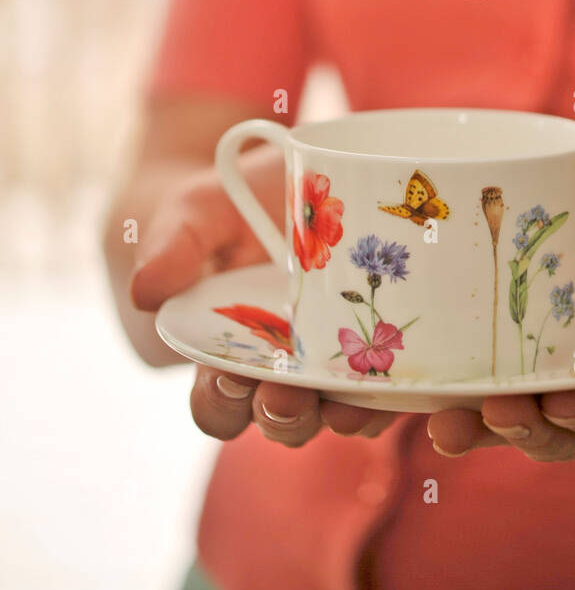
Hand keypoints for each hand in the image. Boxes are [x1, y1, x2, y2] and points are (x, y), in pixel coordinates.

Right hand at [130, 146, 398, 445]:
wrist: (293, 168)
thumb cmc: (231, 199)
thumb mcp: (197, 208)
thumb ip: (174, 243)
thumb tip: (146, 292)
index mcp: (228, 353)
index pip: (218, 405)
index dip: (222, 404)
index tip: (231, 379)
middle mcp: (285, 369)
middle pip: (284, 421)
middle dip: (286, 417)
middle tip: (290, 395)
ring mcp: (340, 359)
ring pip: (344, 414)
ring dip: (349, 416)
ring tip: (353, 398)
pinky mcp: (392, 340)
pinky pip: (402, 382)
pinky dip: (407, 389)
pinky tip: (414, 380)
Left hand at [427, 192, 574, 462]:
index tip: (569, 399)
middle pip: (557, 432)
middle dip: (522, 426)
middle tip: (490, 411)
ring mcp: (539, 390)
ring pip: (501, 421)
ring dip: (466, 425)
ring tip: (437, 420)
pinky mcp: (495, 366)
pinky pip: (457, 389)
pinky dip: (421, 398)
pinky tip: (379, 394)